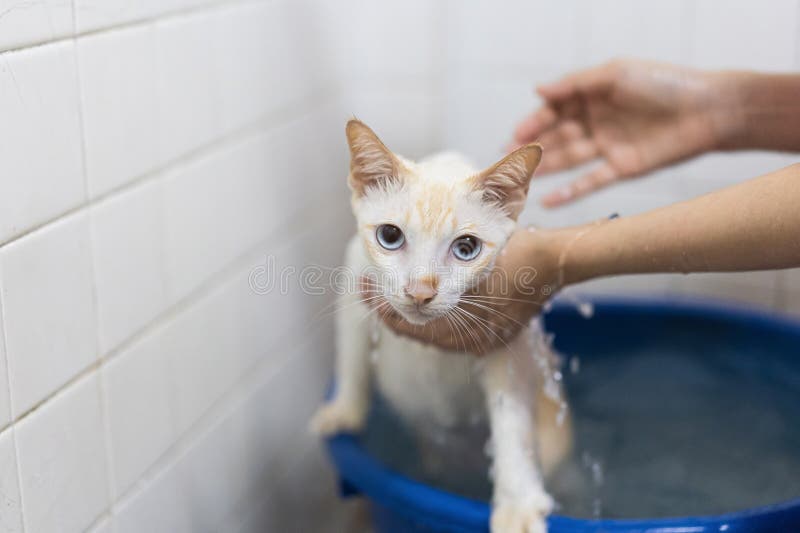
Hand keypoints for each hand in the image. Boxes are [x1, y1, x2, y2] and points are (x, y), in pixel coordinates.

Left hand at [362, 227, 576, 354]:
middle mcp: (471, 343)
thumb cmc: (513, 254)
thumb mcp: (470, 258)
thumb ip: (437, 277)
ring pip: (431, 335)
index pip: (407, 325)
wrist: (554, 261)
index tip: (362, 287)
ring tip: (391, 291)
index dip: (380, 306)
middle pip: (415, 332)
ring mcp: (482, 342)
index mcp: (464, 330)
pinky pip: (451, 334)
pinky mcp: (492, 337)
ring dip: (411, 314)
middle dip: (392, 309)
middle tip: (371, 288)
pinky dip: (434, 318)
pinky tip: (425, 300)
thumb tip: (397, 280)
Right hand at [511, 59, 741, 206]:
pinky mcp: (622, 168)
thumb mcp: (616, 74)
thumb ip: (575, 84)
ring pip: (569, 159)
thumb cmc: (665, 83)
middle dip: (533, 147)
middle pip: (558, 136)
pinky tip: (547, 201)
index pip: (555, 110)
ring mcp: (609, 147)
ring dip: (545, 168)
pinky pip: (590, 182)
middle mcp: (598, 122)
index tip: (516, 135)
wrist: (709, 111)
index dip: (534, 122)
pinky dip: (569, 192)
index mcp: (594, 96)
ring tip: (519, 178)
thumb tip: (537, 90)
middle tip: (507, 160)